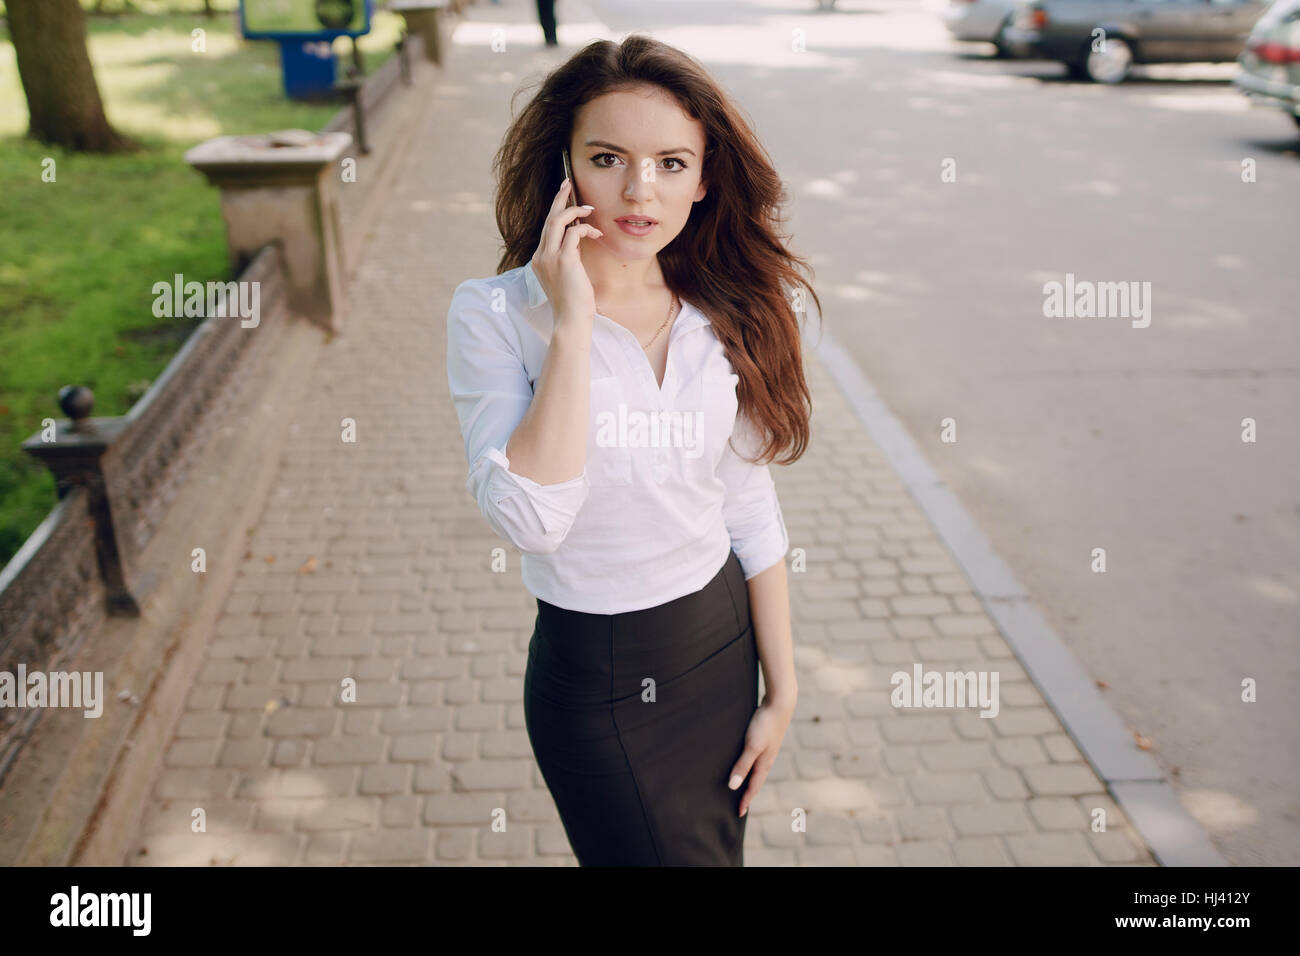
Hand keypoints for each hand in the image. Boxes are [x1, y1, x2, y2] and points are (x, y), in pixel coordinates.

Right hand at [530, 178, 600, 328]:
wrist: (571, 320)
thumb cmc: (573, 302)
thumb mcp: (567, 276)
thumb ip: (567, 257)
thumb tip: (577, 239)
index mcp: (539, 260)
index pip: (546, 229)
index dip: (555, 211)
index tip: (563, 198)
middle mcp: (541, 256)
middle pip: (548, 219)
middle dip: (559, 199)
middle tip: (568, 183)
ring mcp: (550, 258)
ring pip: (557, 221)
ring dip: (574, 210)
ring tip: (589, 208)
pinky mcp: (563, 260)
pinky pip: (574, 233)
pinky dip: (586, 228)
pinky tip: (597, 233)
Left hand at [728, 695, 794, 817]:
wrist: (780, 703)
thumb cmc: (765, 724)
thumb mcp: (752, 746)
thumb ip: (742, 765)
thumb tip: (733, 786)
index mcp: (764, 763)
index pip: (753, 787)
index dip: (745, 800)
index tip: (739, 813)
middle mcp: (767, 759)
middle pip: (756, 781)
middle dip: (748, 793)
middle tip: (740, 805)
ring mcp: (767, 749)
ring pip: (757, 769)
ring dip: (749, 779)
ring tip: (742, 786)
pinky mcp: (765, 739)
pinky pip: (756, 758)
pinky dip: (750, 766)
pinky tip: (746, 762)